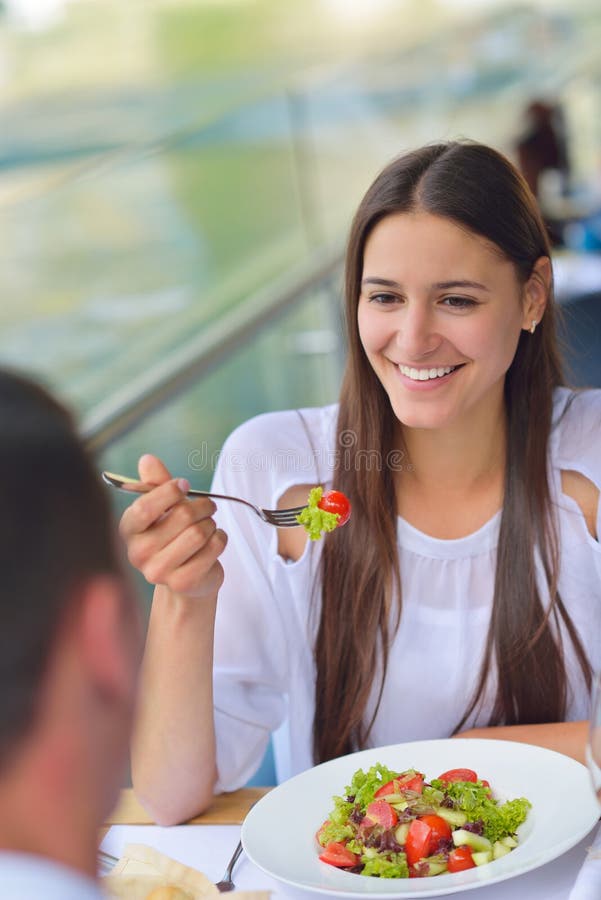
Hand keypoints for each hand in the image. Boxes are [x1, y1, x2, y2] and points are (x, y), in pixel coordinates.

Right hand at [119, 454, 226, 598]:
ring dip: (211, 523)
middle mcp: (138, 553)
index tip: (184, 485)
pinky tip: (215, 540)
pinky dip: (220, 539)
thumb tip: (147, 459)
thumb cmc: (173, 536)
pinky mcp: (183, 583)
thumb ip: (156, 483)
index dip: (169, 491)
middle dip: (202, 506)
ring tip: (209, 526)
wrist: (186, 578)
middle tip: (208, 506)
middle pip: (181, 516)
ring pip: (199, 533)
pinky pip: (213, 548)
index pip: (144, 507)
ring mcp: (158, 571)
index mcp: (129, 529)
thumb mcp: (163, 507)